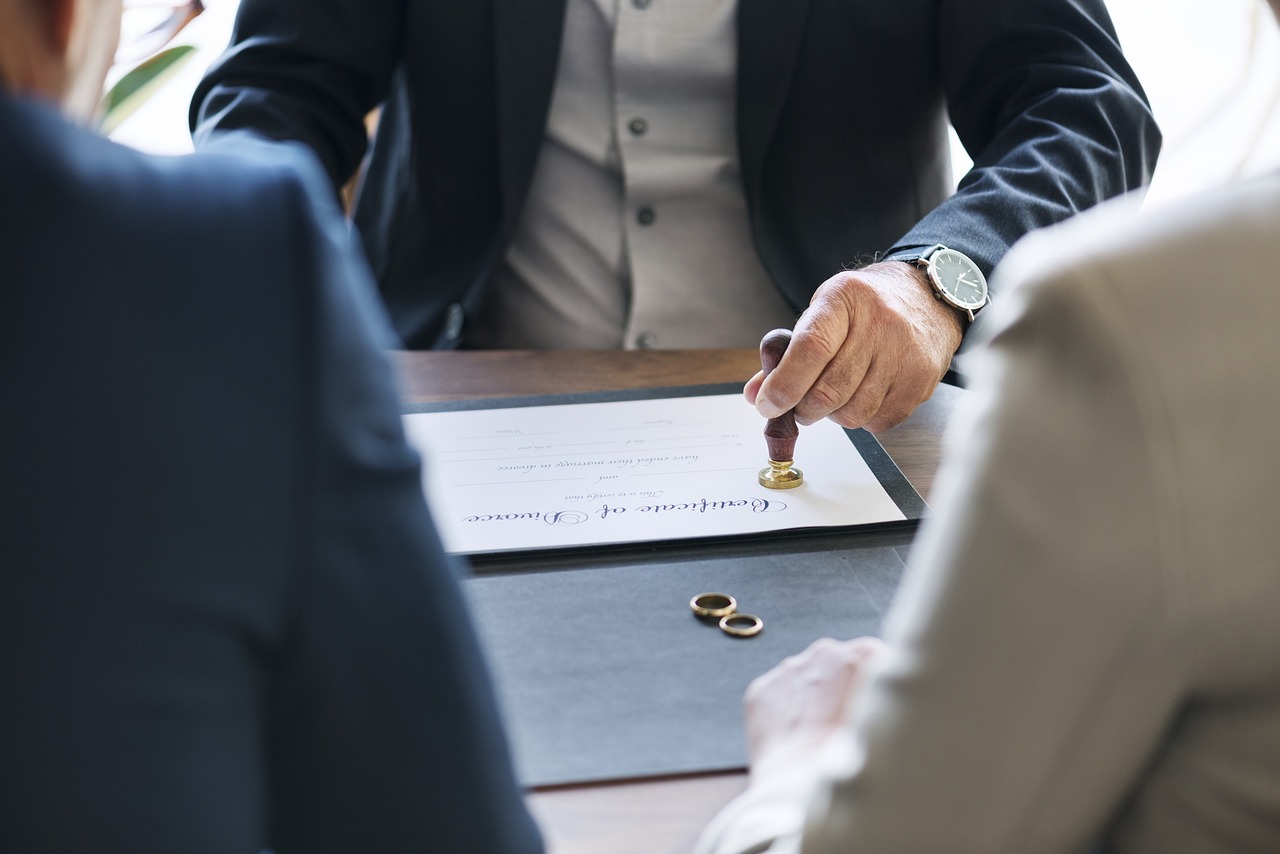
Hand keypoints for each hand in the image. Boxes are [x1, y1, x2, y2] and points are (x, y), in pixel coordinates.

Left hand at [744, 262, 962, 431]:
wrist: (926, 299)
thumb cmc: (865, 308)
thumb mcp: (822, 315)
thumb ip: (787, 355)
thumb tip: (755, 395)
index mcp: (844, 299)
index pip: (810, 348)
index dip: (784, 385)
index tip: (767, 405)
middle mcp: (879, 322)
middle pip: (830, 389)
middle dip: (804, 409)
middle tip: (800, 407)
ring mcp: (905, 352)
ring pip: (853, 412)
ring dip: (834, 416)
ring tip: (836, 397)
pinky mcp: (921, 379)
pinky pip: (879, 421)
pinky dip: (863, 419)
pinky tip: (863, 396)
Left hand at [744, 636, 886, 782]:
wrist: (808, 787)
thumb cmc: (858, 761)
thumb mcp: (891, 723)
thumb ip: (885, 699)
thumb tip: (881, 703)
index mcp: (866, 653)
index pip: (874, 661)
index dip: (873, 689)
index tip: (872, 712)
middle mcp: (826, 652)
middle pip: (837, 665)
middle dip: (840, 689)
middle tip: (843, 726)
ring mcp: (789, 668)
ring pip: (805, 679)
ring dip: (812, 700)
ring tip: (818, 737)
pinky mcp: (762, 688)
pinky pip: (777, 696)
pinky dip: (784, 713)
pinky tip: (795, 740)